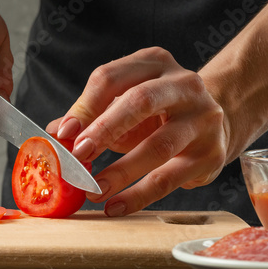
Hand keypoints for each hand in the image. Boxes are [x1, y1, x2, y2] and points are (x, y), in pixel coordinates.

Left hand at [51, 47, 231, 215]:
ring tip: (93, 189)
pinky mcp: (210, 154)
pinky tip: (116, 205)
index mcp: (153, 63)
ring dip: (121, 172)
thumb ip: (89, 115)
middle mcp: (183, 85)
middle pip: (140, 102)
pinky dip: (139, 195)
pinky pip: (170, 178)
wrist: (214, 123)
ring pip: (158, 146)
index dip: (85, 107)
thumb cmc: (157, 112)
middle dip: (104, 129)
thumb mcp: (123, 104)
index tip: (64, 133)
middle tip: (78, 155)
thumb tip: (54, 134)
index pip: (111, 78)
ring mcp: (202, 119)